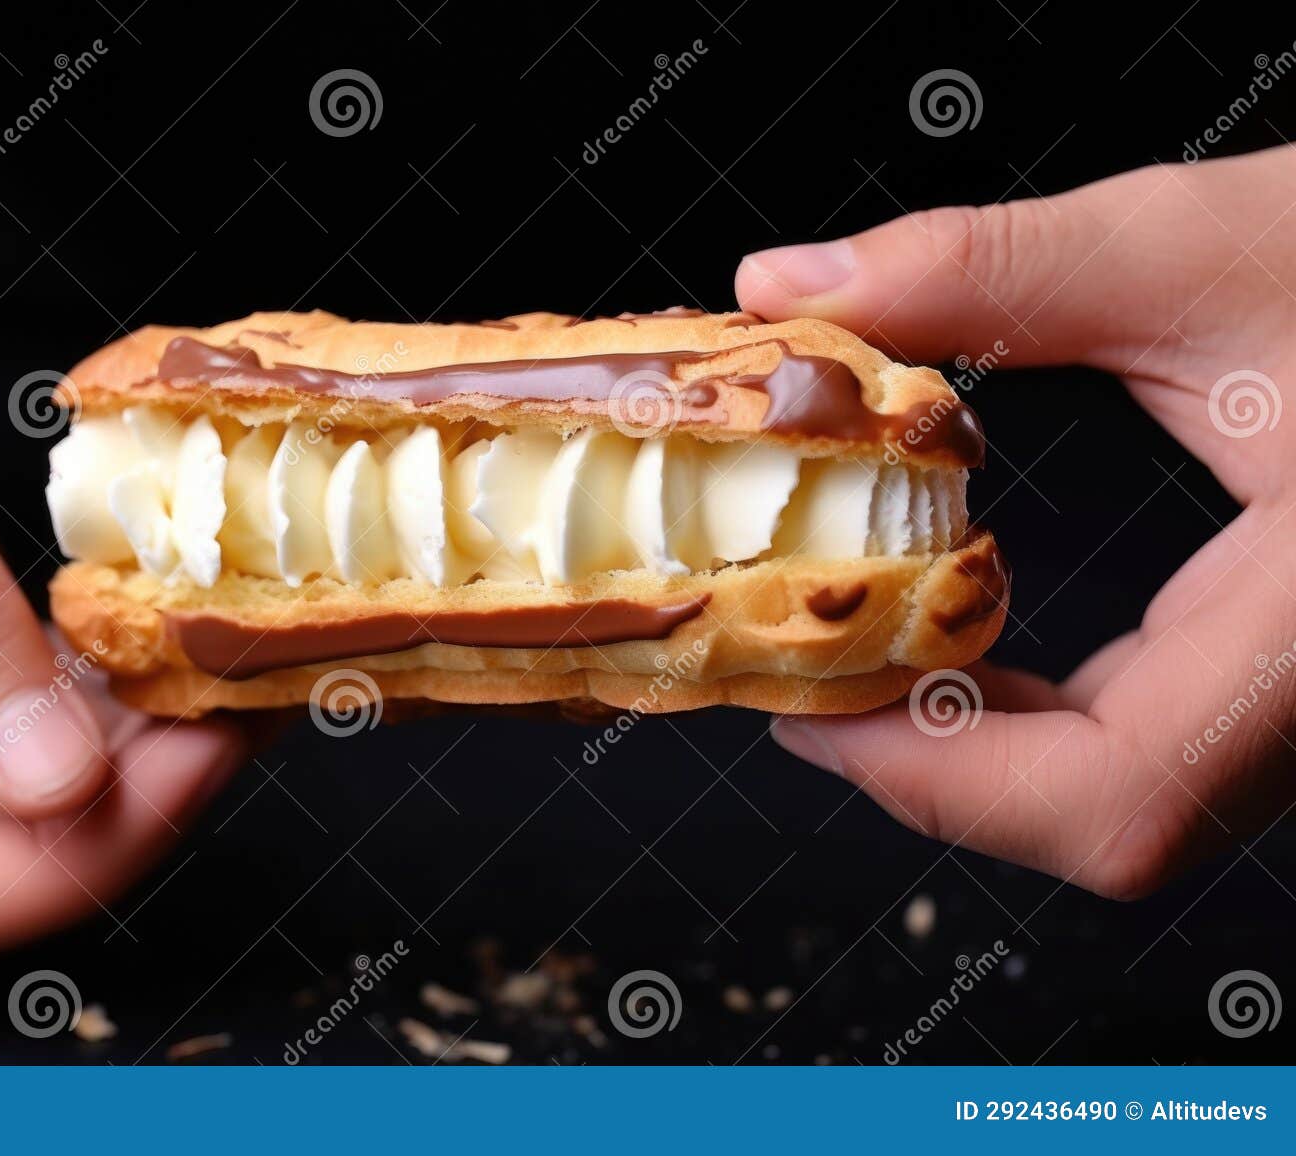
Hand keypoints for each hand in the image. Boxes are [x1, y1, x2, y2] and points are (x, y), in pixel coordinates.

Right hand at [0, 226, 246, 996]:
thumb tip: (56, 779)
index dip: (43, 873)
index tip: (177, 768)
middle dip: (126, 811)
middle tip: (241, 704)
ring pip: (28, 815)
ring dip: (147, 760)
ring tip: (246, 669)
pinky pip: (39, 733)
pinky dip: (123, 706)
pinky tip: (197, 647)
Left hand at [736, 146, 1295, 899]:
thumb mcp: (1207, 247)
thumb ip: (984, 271)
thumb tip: (786, 286)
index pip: (1120, 794)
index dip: (934, 778)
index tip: (806, 710)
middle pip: (1117, 819)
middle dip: (935, 765)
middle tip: (813, 677)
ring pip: (1140, 798)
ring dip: (982, 748)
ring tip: (869, 656)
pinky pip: (1168, 747)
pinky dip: (1048, 719)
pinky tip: (976, 646)